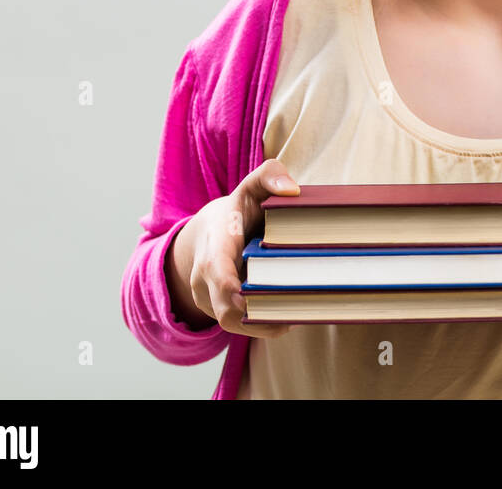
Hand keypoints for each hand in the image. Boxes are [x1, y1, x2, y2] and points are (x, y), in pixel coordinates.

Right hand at [183, 158, 300, 338]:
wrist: (209, 233)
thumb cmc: (237, 211)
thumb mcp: (250, 187)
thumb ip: (269, 176)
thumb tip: (292, 189)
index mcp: (214, 246)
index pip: (216, 272)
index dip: (230, 288)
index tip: (250, 297)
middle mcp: (204, 277)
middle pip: (225, 309)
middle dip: (257, 315)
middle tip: (293, 311)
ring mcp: (208, 298)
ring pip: (233, 322)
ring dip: (263, 323)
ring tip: (297, 314)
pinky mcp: (219, 311)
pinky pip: (238, 325)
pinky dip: (261, 325)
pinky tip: (288, 317)